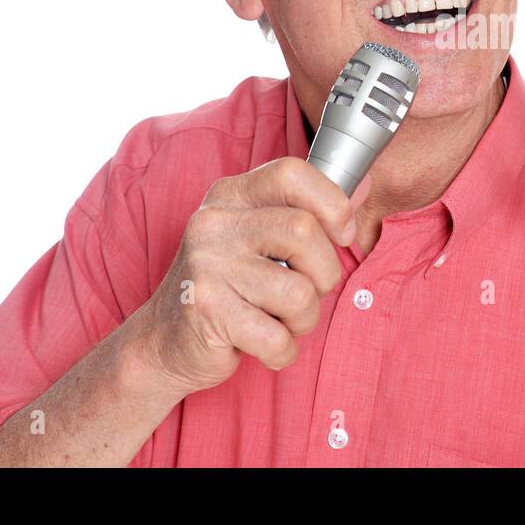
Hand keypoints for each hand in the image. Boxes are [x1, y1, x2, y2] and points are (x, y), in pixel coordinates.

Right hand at [136, 158, 369, 395]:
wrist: (162, 341)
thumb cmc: (225, 285)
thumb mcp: (258, 237)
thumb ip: (308, 211)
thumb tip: (362, 187)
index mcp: (231, 196)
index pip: (291, 174)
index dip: (331, 203)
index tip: (341, 234)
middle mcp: (214, 223)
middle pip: (304, 232)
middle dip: (324, 273)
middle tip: (307, 291)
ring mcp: (207, 266)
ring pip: (299, 292)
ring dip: (303, 320)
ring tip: (279, 320)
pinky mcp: (206, 311)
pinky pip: (277, 337)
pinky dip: (282, 351)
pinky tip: (263, 344)